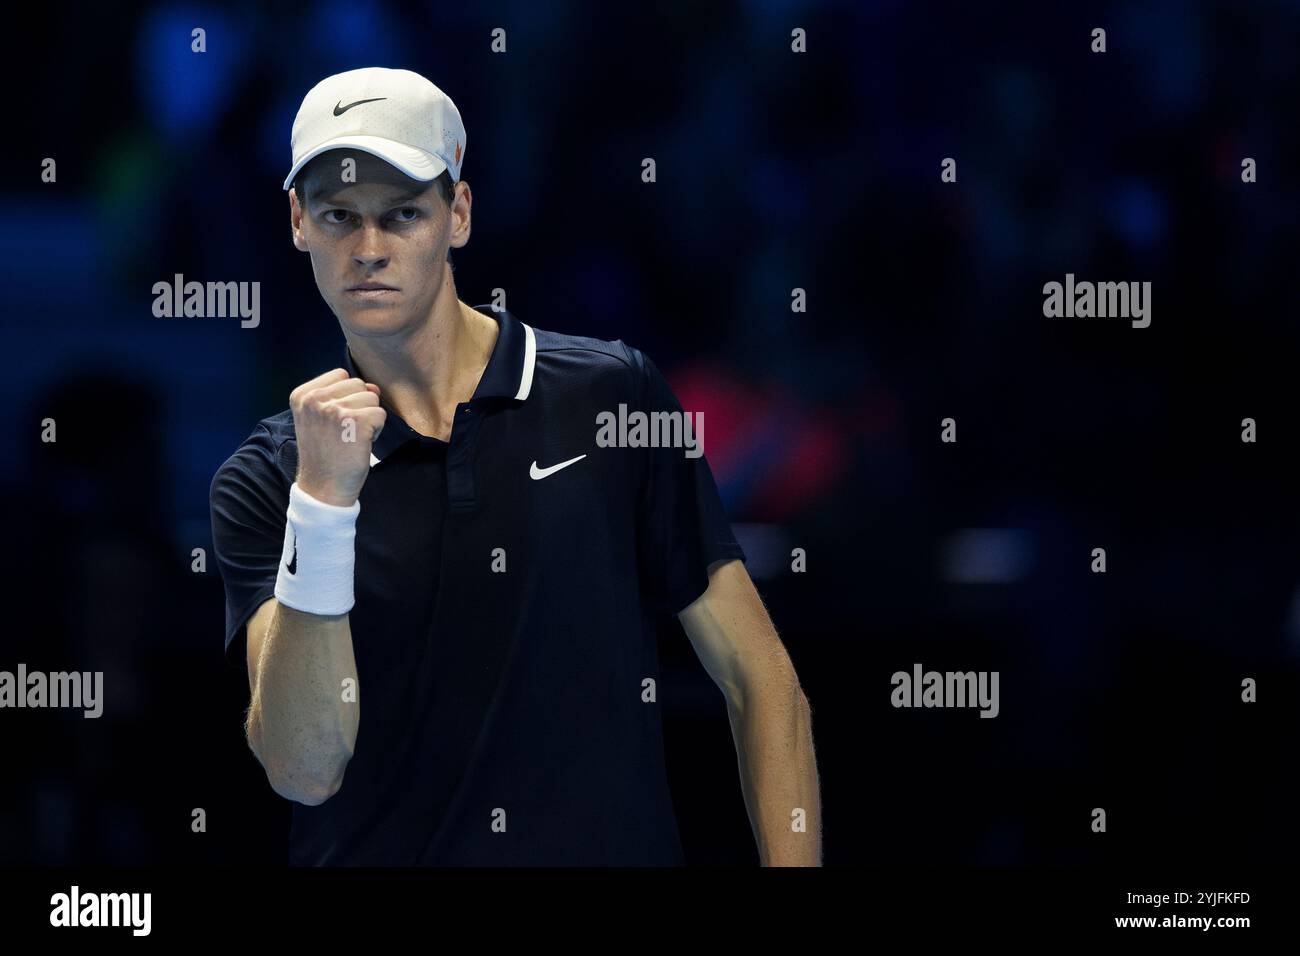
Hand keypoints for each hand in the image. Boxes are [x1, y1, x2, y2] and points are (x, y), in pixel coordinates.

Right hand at [289, 369, 385, 506]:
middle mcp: (314, 399)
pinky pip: (380, 414)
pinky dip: (376, 430)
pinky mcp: (355, 421)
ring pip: (371, 398)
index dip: (346, 396)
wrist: (323, 488)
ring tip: (351, 437)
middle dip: (359, 406)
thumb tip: (373, 387)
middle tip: (344, 431)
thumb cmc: (325, 454)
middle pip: (358, 384)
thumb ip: (344, 396)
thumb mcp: (322, 418)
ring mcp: (334, 409)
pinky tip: (360, 444)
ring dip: (369, 418)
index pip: (341, 374)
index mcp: (302, 394)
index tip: (334, 421)